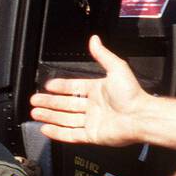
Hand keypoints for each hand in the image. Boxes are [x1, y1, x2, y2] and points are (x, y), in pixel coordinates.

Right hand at [30, 35, 148, 146]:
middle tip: (35, 100)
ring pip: (65, 119)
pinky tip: (46, 128)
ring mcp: (91, 122)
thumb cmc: (133, 94)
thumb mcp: (116, 68)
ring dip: (49, 116)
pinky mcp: (91, 136)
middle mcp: (93, 106)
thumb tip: (94, 40)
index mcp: (97, 90)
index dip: (60, 87)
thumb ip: (102, 55)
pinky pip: (70, 134)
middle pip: (65, 104)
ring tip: (35, 113)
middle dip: (49, 102)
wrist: (141, 116)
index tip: (48, 86)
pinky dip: (57, 133)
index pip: (73, 87)